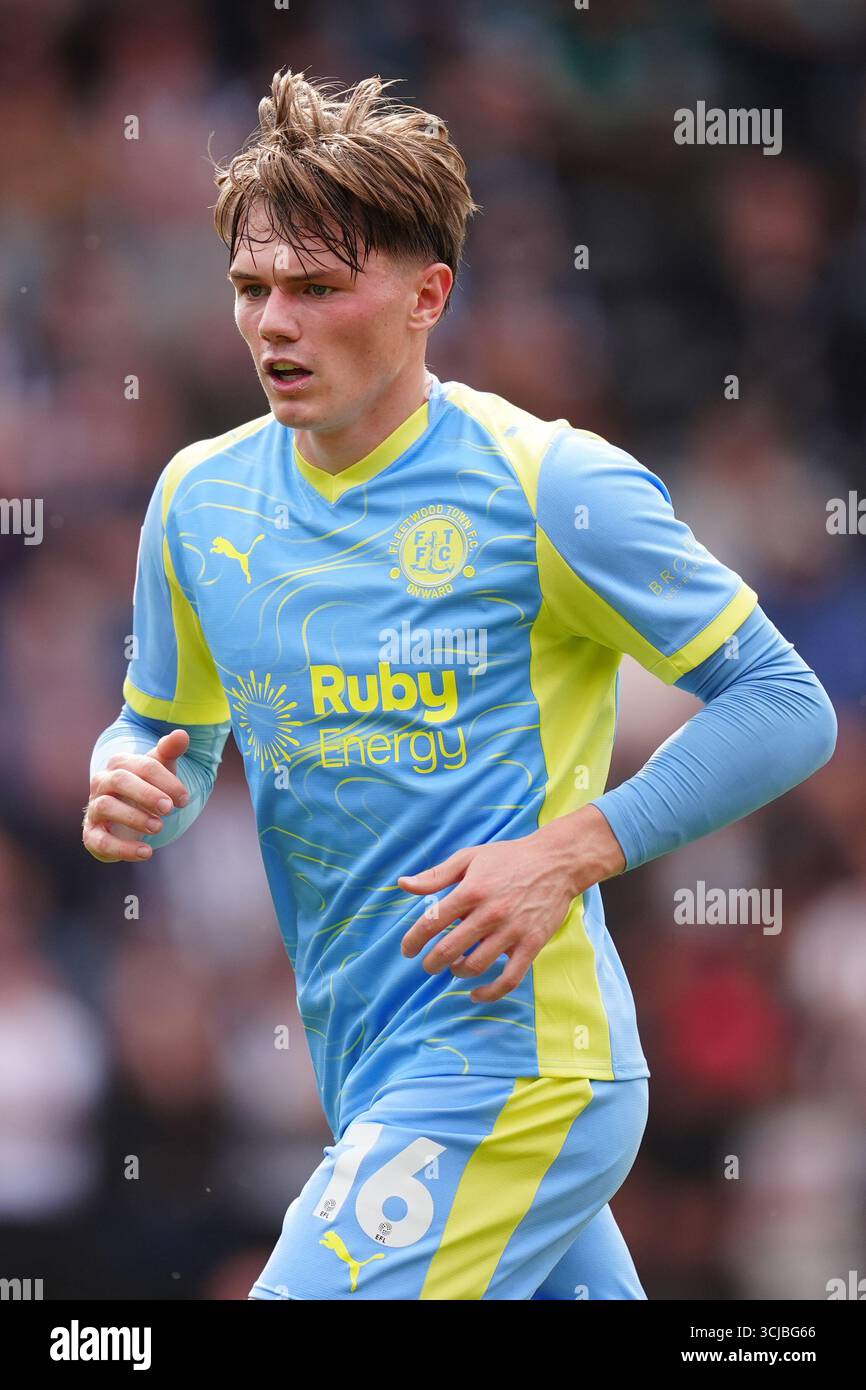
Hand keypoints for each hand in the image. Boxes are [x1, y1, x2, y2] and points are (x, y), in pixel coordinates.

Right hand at [82, 729, 190, 862]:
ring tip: (159, 828)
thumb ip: (169, 752)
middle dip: (147, 794)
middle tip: (169, 809)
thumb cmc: (146, 788)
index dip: (166, 781)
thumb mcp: (159, 770)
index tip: (184, 799)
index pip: (142, 765)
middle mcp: (102, 783)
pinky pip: (101, 841)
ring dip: (134, 817)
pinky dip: (123, 848)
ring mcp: (94, 809)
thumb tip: (182, 734)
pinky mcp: (92, 834)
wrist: (126, 818)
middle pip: (120, 781)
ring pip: (106, 807)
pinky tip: (147, 853)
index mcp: (120, 764)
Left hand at [398, 805, 625, 1002]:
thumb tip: (403, 884)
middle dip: (431, 962)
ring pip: (475, 966)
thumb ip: (435, 875)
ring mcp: (512, 931)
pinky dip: (489, 992)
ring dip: (457, 972)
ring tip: (454, 967)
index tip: (408, 950)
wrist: (556, 862)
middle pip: (449, 950)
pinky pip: (508, 979)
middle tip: (428, 964)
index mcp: (471, 890)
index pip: (432, 922)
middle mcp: (489, 913)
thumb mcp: (469, 858)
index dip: (413, 941)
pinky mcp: (531, 944)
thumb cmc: (509, 858)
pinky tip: (475, 993)